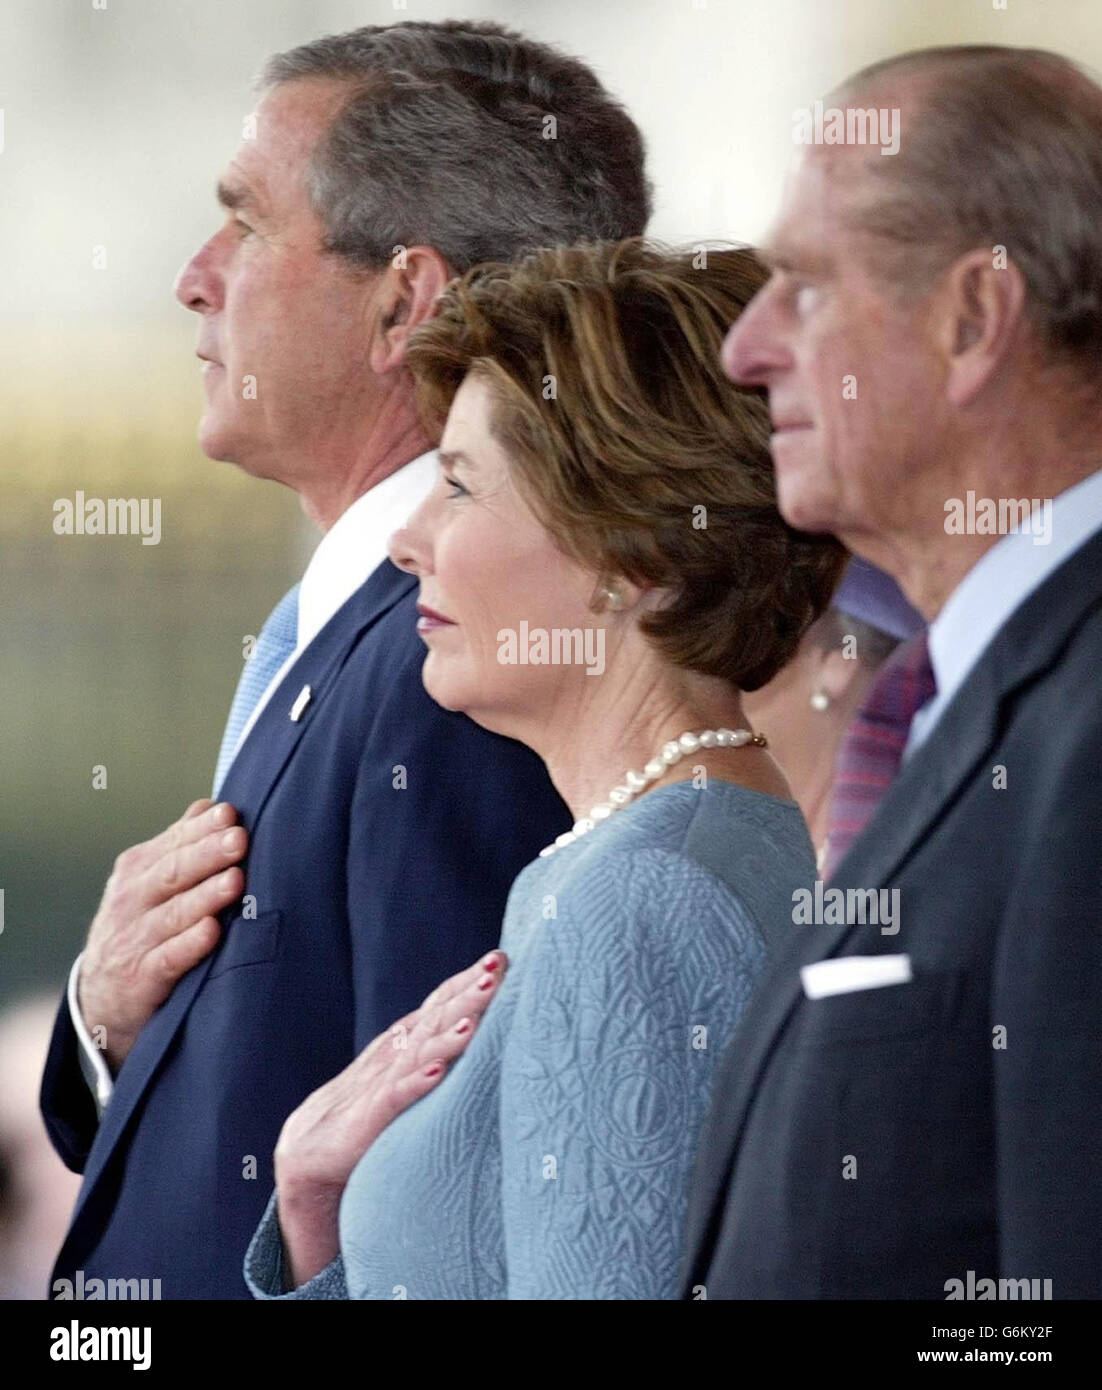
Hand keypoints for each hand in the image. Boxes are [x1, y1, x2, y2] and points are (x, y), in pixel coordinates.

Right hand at [77, 799, 247, 1072]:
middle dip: (208, 854)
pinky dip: (190, 945)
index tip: (231, 813)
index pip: (173, 843)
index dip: (202, 829)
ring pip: (173, 914)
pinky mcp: (141, 978)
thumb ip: (179, 845)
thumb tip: (210, 805)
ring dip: (205, 897)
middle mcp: (131, 901)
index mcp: (136, 870)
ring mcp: (134, 940)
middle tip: (239, 839)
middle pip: (172, 873)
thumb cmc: (139, 927)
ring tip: (235, 881)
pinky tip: (212, 932)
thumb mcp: (148, 881)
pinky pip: (168, 959)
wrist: (100, 995)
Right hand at [274, 948, 508, 1288]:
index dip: (470, 979)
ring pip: (423, 1052)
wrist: (312, 1146)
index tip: (501, 958)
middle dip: (468, 993)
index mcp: (409, 1039)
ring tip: (474, 1018)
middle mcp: (399, 1052)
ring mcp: (385, 1080)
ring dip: (449, 1034)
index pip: (443, 1001)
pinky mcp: (373, 1115)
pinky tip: (437, 1071)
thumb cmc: (370, 1104)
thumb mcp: (407, 1066)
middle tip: (496, 970)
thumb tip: (482, 1019)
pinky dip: (417, 1082)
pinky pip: (398, 1096)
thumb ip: (437, 1041)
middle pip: (438, 1017)